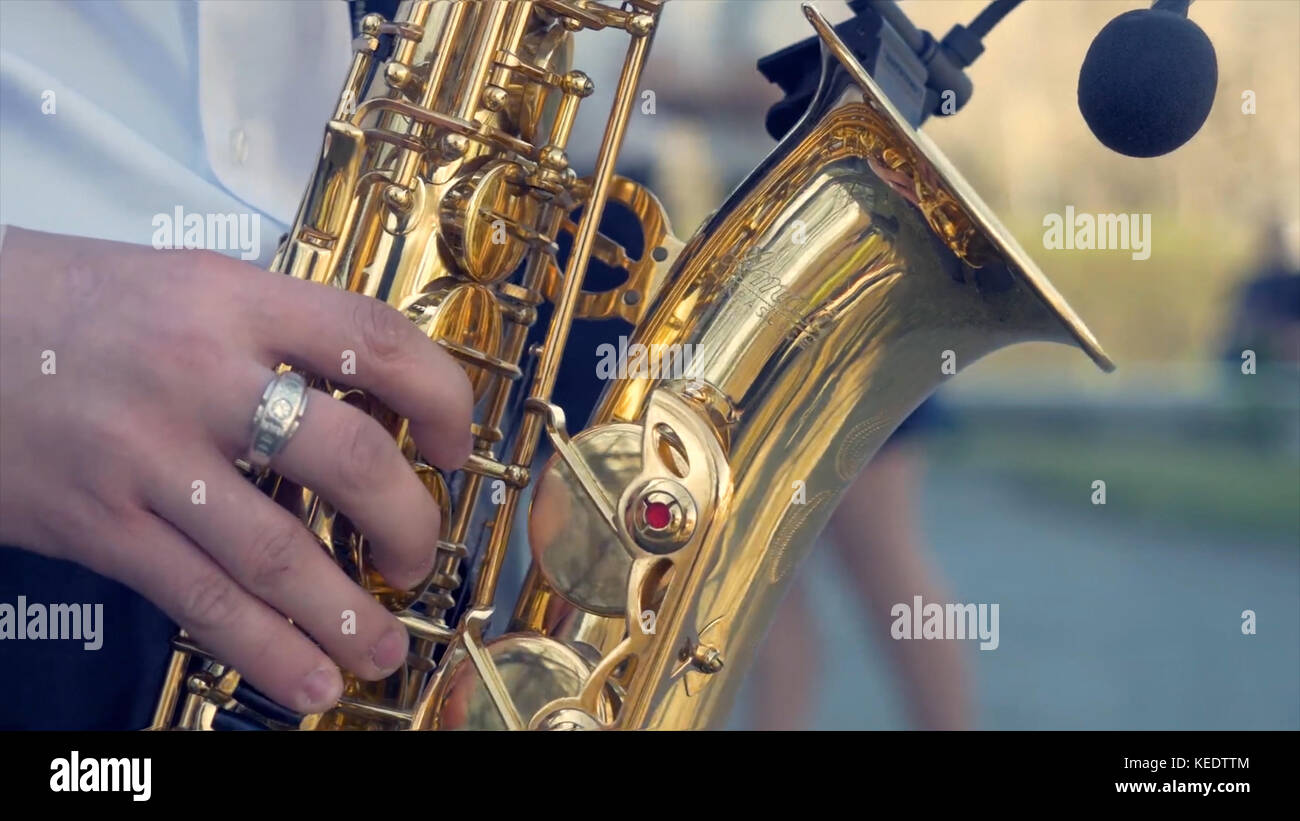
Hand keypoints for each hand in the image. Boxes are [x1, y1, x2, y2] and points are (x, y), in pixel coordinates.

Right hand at [0, 227, 472, 713]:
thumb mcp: (182, 283)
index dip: (443, 399)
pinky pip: (201, 598)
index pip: (377, 341)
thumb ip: (271, 330)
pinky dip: (265, 648)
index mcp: (235, 299)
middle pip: (350, 458)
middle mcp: (202, 373)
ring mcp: (149, 455)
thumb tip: (365, 391)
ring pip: (279, 551)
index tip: (456, 446)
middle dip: (409, 523)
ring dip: (345, 615)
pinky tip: (307, 679)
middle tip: (417, 560)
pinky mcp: (100, 524)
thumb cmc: (66, 304)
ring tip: (381, 650)